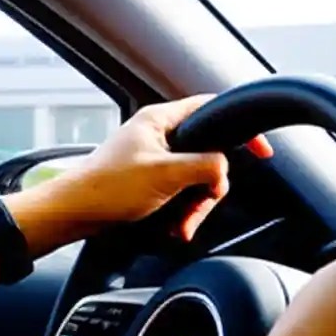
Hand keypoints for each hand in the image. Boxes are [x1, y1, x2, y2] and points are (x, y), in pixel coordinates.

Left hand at [43, 96, 272, 239]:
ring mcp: (156, 157)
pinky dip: (183, 212)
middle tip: (201, 205)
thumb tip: (225, 170)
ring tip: (182, 223)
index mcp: (162, 119)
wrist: (74, 213)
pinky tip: (175, 226)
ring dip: (195, 206)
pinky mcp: (152, 179)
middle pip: (210, 154)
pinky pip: (182, 192)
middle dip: (210, 187)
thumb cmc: (107, 188)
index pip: (213, 109)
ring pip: (197, 178)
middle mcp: (161, 134)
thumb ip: (205, 166)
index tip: (261, 150)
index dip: (241, 128)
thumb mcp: (166, 174)